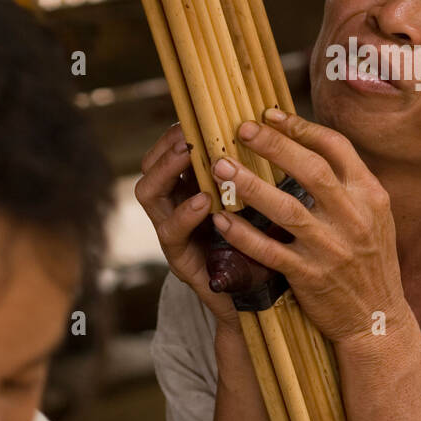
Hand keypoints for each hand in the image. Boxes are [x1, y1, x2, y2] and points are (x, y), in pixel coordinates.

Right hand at [135, 124, 241, 329]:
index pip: (169, 153)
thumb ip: (253, 174)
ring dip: (167, 171)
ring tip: (190, 155)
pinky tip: (204, 202)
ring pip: (149, 196)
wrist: (261, 304)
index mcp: (191, 191)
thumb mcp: (258, 204)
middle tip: (188, 133)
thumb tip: (271, 128)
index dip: (176, 133)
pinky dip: (185, 215)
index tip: (195, 117)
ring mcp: (174, 237)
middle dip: (165, 146)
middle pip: (149, 169)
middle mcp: (175, 210)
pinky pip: (171, 234)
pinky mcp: (182, 263)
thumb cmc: (261, 247)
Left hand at [210, 110, 409, 346]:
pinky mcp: (310, 277)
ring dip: (250, 185)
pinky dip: (244, 234)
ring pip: (286, 209)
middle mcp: (354, 218)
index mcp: (371, 195)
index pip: (337, 149)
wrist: (377, 318)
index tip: (270, 114)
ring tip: (220, 166)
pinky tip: (221, 219)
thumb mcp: (375, 216)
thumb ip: (348, 184)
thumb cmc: (370, 261)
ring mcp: (332, 249)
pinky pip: (270, 251)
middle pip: (311, 171)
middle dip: (274, 146)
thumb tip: (307, 144)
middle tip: (241, 128)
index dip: (302, 127)